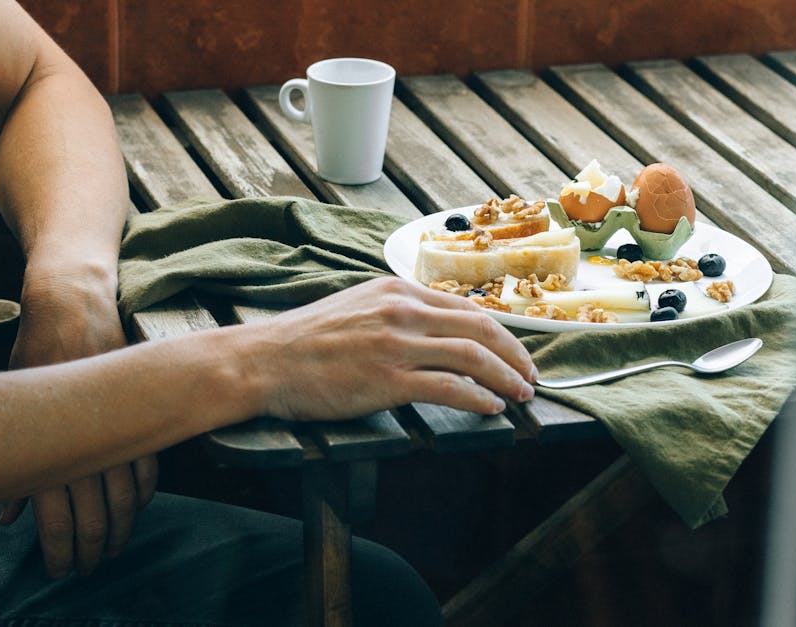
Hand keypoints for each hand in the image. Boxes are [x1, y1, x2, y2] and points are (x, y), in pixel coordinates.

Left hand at [0, 269, 156, 576]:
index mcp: (44, 438)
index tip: (62, 568)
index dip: (61, 550)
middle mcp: (81, 435)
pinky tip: (137, 505)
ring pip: (126, 494)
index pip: (55, 515)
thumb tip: (7, 517)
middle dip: (93, 547)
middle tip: (91, 563)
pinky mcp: (139, 406)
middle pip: (94, 513)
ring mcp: (114, 422)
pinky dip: (145, 489)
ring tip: (115, 544)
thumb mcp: (10, 401)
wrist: (71, 302)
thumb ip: (13, 462)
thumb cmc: (33, 350)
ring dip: (122, 525)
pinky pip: (150, 461)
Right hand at [253, 277, 537, 420]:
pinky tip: (492, 408)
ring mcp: (396, 344)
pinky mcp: (388, 379)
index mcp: (395, 289)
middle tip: (531, 374)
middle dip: (515, 353)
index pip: (464, 307)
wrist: (264, 361)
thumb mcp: (355, 308)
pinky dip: (479, 398)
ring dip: (506, 377)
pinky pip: (450, 387)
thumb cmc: (303, 341)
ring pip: (472, 356)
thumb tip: (431, 331)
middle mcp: (402, 310)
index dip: (499, 331)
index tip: (514, 350)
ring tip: (521, 394)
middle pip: (480, 328)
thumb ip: (393, 312)